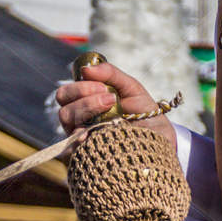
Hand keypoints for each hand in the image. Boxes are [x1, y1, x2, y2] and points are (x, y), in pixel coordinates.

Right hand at [54, 60, 174, 148]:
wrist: (158, 139)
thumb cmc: (143, 111)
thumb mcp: (131, 88)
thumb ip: (110, 74)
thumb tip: (85, 69)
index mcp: (86, 99)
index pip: (67, 91)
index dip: (81, 85)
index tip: (104, 87)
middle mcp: (79, 117)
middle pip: (63, 101)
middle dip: (83, 95)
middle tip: (109, 98)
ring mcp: (81, 134)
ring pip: (66, 117)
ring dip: (86, 109)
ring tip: (113, 112)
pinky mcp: (85, 152)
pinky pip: (71, 145)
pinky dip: (78, 136)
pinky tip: (90, 134)